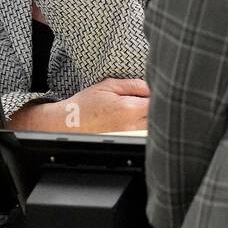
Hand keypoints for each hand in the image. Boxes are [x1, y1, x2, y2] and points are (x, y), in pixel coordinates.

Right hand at [8, 78, 149, 132]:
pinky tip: (134, 121)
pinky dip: (143, 128)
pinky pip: (142, 135)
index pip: (156, 102)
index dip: (158, 95)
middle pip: (157, 117)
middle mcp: (131, 126)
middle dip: (156, 107)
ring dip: (151, 118)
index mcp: (128, 109)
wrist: (68, 123)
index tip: (154, 92)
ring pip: (151, 128)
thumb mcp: (108, 85)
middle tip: (147, 100)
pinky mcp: (125, 143)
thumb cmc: (86, 103)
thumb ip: (133, 85)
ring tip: (140, 110)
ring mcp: (129, 137)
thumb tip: (151, 87)